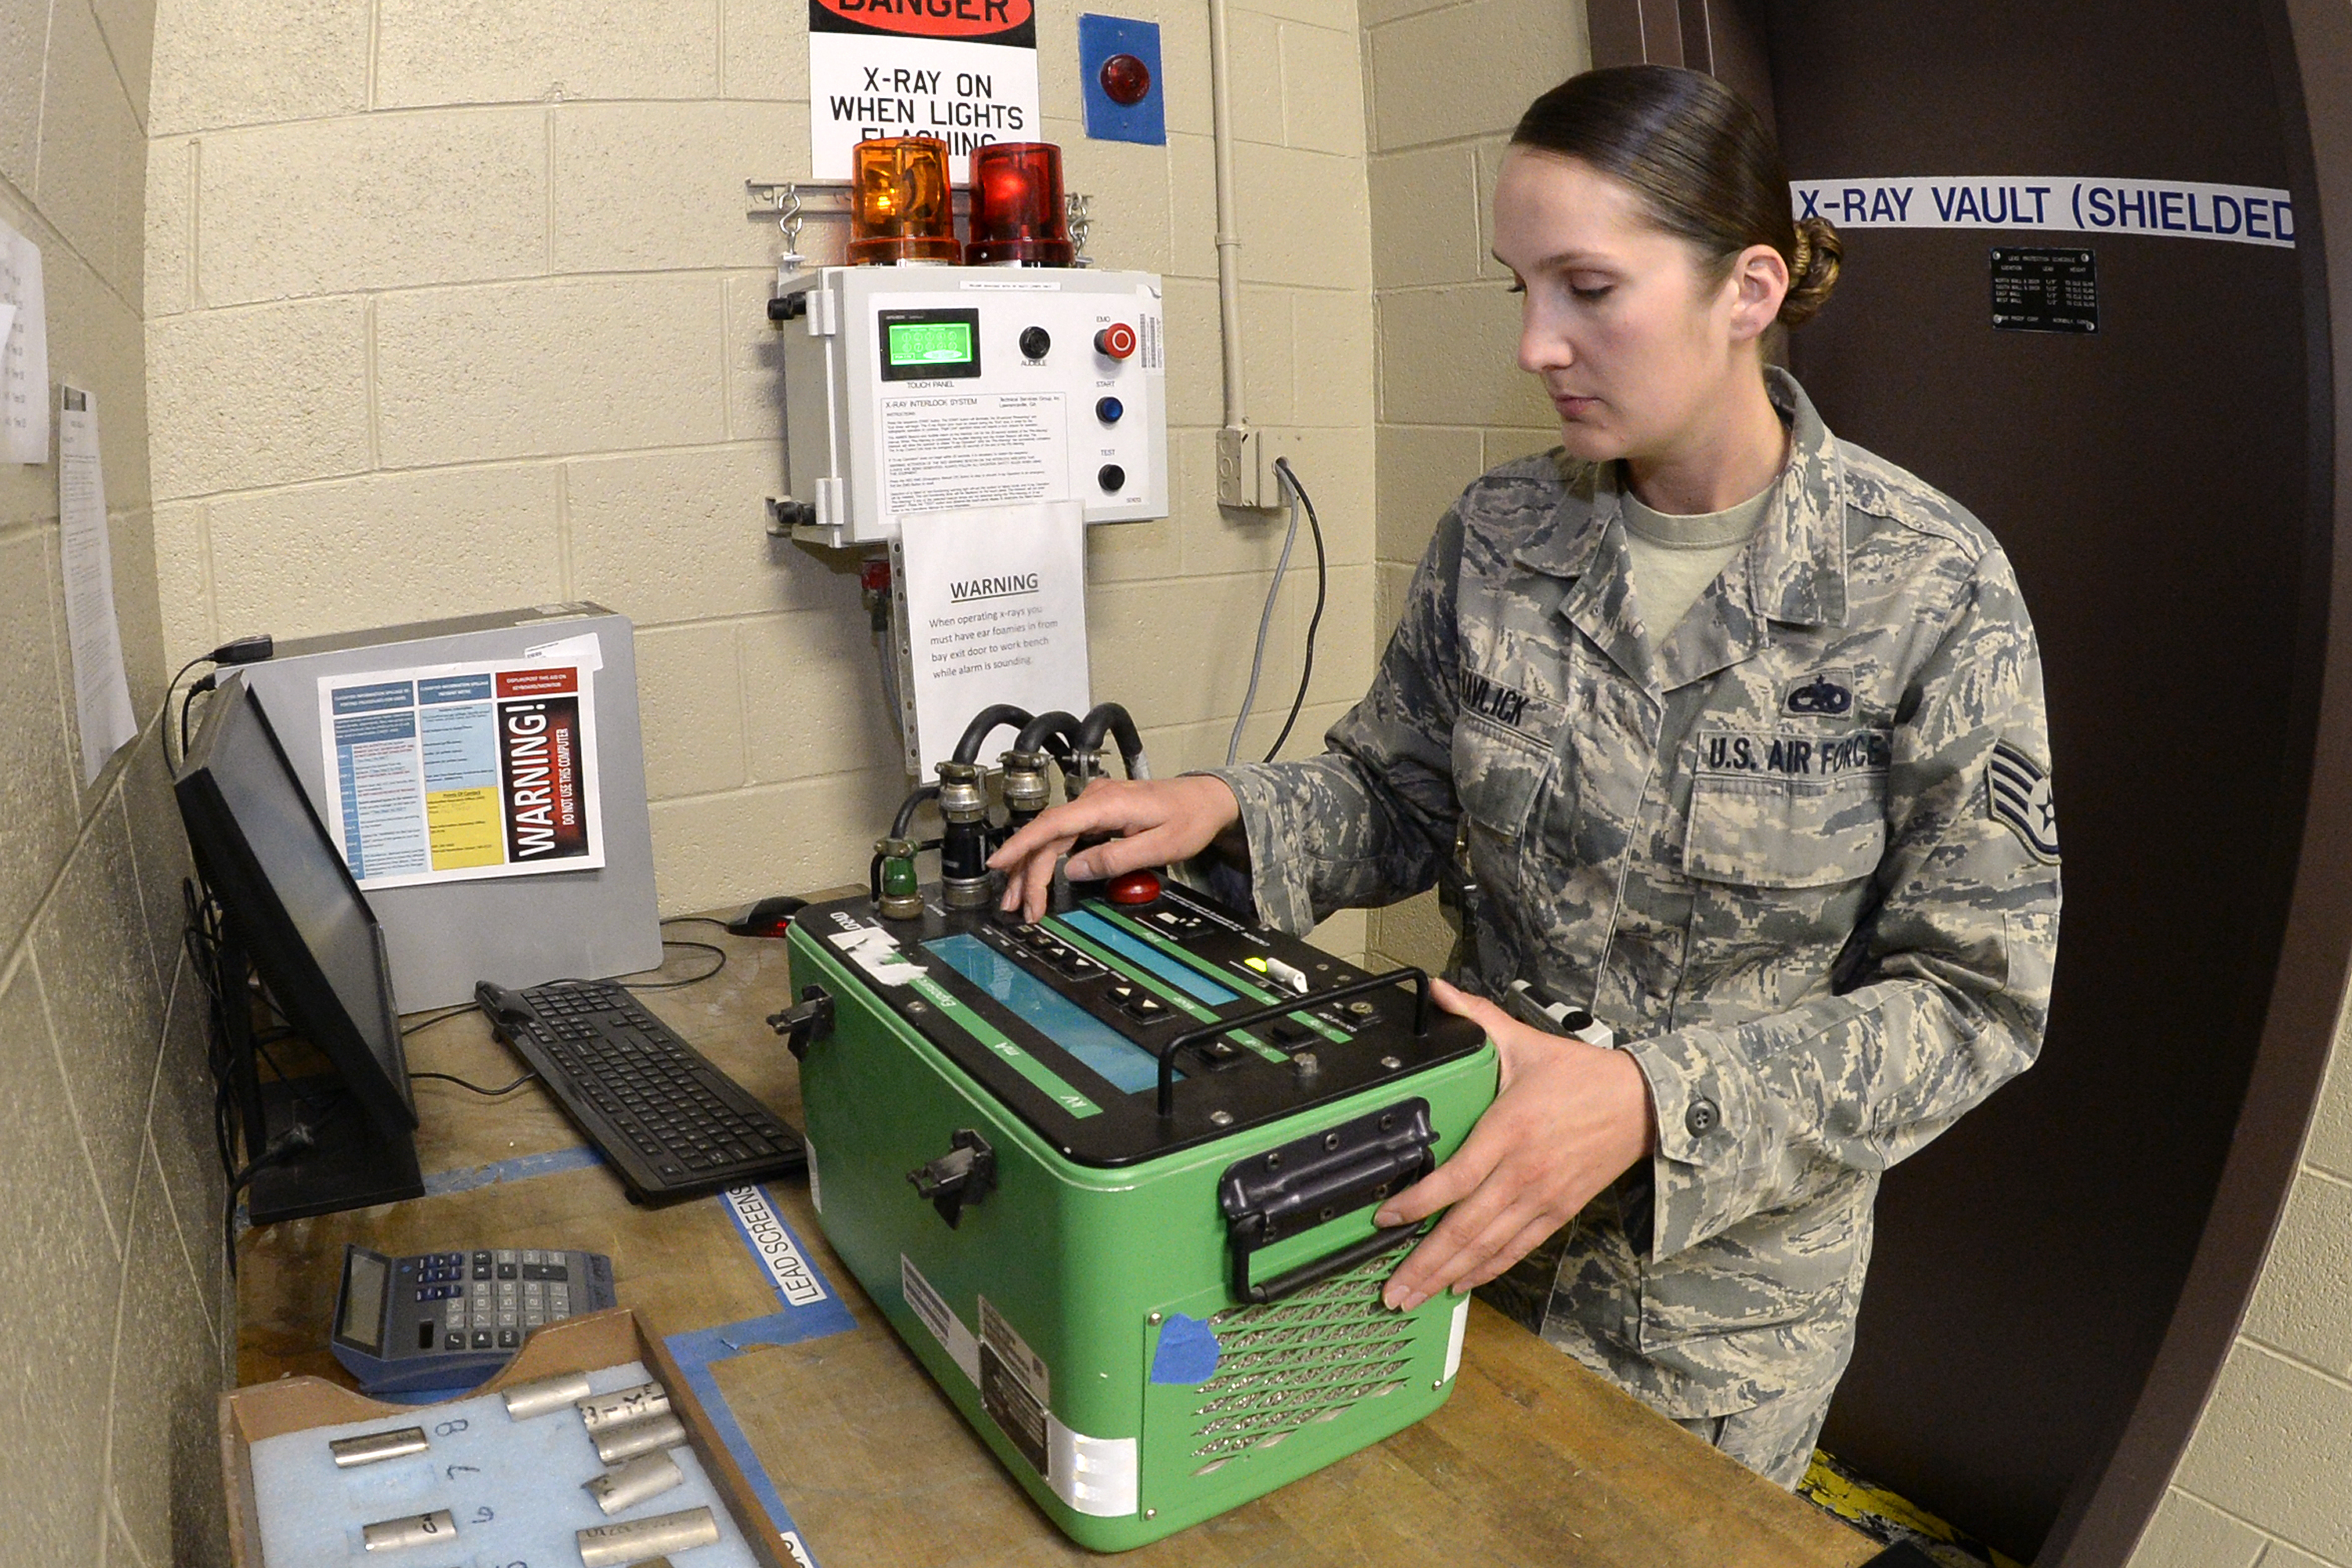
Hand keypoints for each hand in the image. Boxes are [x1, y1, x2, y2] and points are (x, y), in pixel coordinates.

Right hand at [986, 775, 1242, 922]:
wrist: (1208, 798)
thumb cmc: (1190, 818)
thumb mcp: (1160, 846)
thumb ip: (1115, 858)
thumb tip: (1073, 870)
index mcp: (1106, 804)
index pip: (1052, 824)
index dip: (1021, 844)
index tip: (998, 864)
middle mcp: (1094, 799)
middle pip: (1047, 836)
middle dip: (1026, 872)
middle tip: (1017, 906)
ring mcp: (1095, 804)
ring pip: (1053, 837)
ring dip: (1034, 867)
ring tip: (1021, 899)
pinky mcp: (1098, 812)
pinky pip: (1065, 835)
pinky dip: (1049, 857)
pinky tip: (1040, 877)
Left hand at [1375, 978, 1655, 1311]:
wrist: (1643, 1105)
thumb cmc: (1581, 1076)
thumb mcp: (1524, 1041)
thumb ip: (1476, 1018)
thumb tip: (1435, 992)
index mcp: (1510, 1130)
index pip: (1456, 1178)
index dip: (1417, 1204)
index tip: (1385, 1218)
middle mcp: (1523, 1172)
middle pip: (1465, 1228)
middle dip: (1423, 1263)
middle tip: (1389, 1290)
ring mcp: (1541, 1198)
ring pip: (1487, 1248)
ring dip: (1447, 1276)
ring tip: (1413, 1297)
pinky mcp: (1557, 1213)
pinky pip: (1516, 1250)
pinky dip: (1486, 1271)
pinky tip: (1460, 1286)